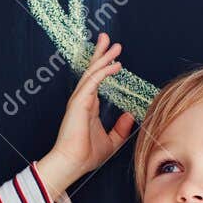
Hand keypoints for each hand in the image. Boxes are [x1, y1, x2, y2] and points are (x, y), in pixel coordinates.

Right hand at [39, 33, 134, 188]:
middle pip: (92, 71)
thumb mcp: (111, 141)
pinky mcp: (79, 103)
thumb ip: (120, 128)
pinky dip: (104, 71)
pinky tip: (115, 65)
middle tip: (107, 38)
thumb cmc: (86, 155)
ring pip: (92, 72)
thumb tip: (130, 115)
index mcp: (89, 106)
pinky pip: (93, 82)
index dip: (104, 66)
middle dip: (100, 53)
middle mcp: (83, 99)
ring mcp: (80, 100)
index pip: (96, 80)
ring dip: (103, 57)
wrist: (72, 163)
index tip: (114, 56)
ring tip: (113, 45)